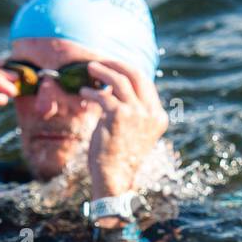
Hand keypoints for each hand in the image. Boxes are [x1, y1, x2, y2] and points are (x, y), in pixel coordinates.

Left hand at [81, 59, 168, 199]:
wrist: (114, 178)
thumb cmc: (119, 158)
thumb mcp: (133, 132)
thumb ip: (131, 111)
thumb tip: (113, 89)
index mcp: (158, 117)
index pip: (146, 84)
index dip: (128, 72)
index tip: (113, 68)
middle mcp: (151, 113)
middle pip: (136, 75)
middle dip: (116, 65)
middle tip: (100, 63)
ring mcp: (137, 113)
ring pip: (120, 81)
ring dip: (103, 71)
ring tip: (90, 68)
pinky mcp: (120, 115)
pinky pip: (103, 96)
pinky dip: (92, 92)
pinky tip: (84, 93)